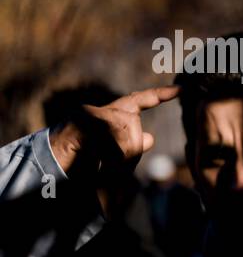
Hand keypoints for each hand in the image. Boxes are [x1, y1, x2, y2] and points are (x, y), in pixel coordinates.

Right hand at [48, 85, 181, 176]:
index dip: (160, 95)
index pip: (138, 101)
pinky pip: (111, 141)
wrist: (46, 168)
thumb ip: (131, 145)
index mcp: (106, 117)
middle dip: (128, 154)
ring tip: (100, 166)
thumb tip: (150, 136)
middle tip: (109, 166)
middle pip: (133, 130)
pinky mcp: (82, 123)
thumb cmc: (79, 164)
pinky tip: (97, 161)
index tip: (182, 88)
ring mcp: (88, 115)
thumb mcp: (112, 155)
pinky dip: (110, 158)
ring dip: (117, 160)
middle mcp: (99, 111)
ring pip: (124, 139)